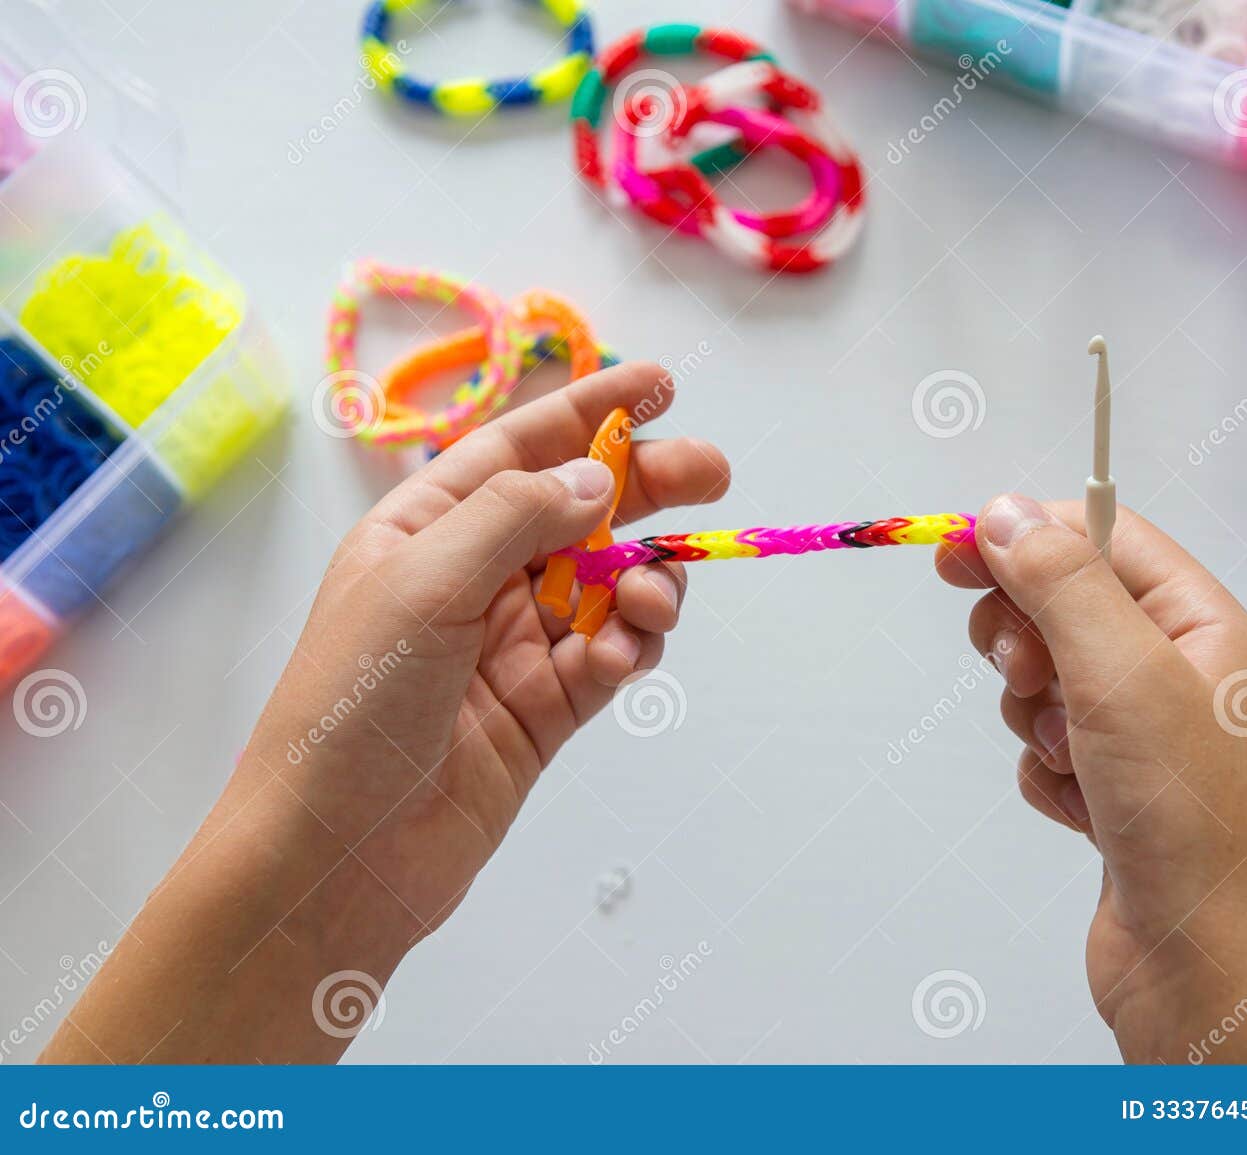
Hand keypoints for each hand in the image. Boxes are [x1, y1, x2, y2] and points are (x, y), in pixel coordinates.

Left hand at [43, 362, 728, 1062]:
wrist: (335, 857)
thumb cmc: (349, 706)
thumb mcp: (421, 585)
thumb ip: (514, 519)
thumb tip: (599, 476)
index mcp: (425, 529)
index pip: (521, 451)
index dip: (591, 412)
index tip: (663, 387)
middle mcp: (474, 578)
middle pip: (581, 511)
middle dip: (648, 489)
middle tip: (714, 477)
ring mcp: (513, 645)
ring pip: (607, 586)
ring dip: (643, 581)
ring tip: (646, 600)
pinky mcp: (545, 709)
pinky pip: (609, 656)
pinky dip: (630, 647)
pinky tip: (622, 655)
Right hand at [938, 495, 1246, 1064]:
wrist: (1207, 971)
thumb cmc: (1194, 825)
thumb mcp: (1125, 677)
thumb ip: (1060, 583)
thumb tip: (1005, 512)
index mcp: (1201, 623)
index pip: (1102, 536)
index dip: (1026, 535)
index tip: (955, 551)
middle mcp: (1176, 671)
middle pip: (1063, 604)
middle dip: (1027, 638)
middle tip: (1030, 677)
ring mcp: (1144, 737)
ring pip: (1044, 681)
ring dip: (1037, 717)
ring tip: (1076, 760)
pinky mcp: (1114, 793)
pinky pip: (1044, 750)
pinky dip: (1045, 775)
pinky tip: (1080, 809)